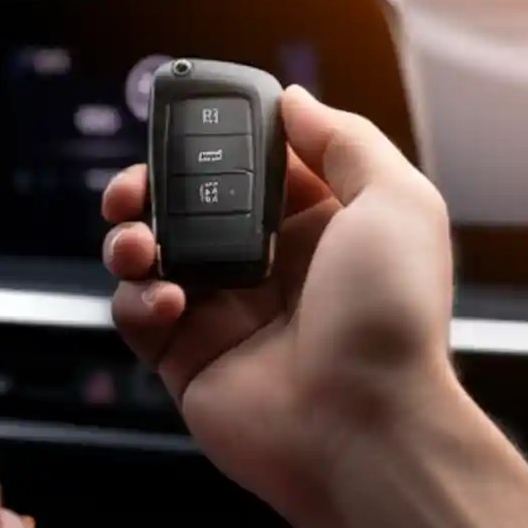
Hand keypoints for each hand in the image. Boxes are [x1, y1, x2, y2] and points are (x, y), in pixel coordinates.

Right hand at [101, 85, 455, 527]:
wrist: (364, 428)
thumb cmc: (392, 320)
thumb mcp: (396, 201)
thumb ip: (343, 140)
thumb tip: (294, 100)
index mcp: (320, 225)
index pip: (253, 165)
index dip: (215, 141)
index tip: (184, 122)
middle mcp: (269, 266)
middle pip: (189, 206)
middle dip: (152, 186)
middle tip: (135, 186)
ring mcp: (226, 312)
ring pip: (152, 255)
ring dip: (130, 237)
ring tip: (138, 242)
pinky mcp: (190, 359)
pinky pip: (138, 315)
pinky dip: (136, 298)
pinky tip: (167, 300)